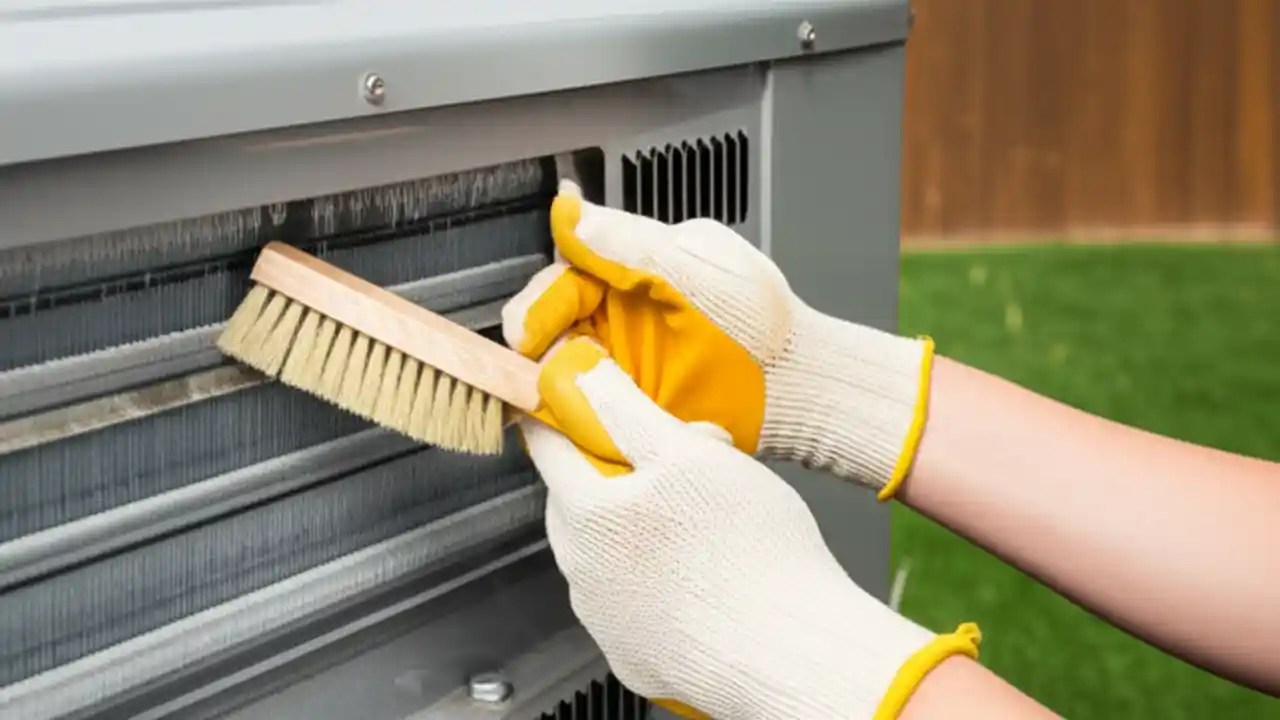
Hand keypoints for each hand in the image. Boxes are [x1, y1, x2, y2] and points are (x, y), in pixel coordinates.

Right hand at [505, 180, 933, 495]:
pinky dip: (576, 410)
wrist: (802, 393)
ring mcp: (629, 355)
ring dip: (555, 382)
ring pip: (564, 364)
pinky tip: (580, 416)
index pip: (562, 275)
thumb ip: (629, 244)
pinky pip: (588, 401)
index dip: (537, 304)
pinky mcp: (634, 397)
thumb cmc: (764, 329)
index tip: (525, 333)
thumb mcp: (694, 276)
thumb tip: (568, 209)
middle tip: (539, 373)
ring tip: (561, 399)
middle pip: (555, 322)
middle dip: (540, 348)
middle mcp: (626, 307)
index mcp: (637, 263)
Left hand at [522, 337, 979, 718]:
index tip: (573, 400)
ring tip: (697, 527)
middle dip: (611, 475)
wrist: (788, 655)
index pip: (548, 447)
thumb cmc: (747, 554)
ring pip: (604, 554)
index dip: (562, 415)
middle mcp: (581, 571)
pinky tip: (700, 577)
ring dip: (633, 532)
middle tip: (671, 465)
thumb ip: (626, 410)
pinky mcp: (635, 656)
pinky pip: (632, 604)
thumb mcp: (689, 454)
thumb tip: (581, 373)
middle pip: (576, 502)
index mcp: (586, 513)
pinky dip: (654, 584)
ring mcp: (605, 620)